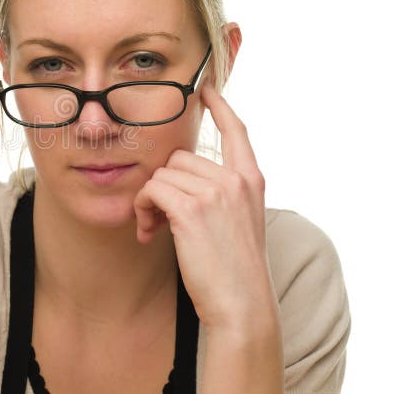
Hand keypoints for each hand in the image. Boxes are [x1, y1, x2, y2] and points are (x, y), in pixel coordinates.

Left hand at [133, 83, 276, 332]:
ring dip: (149, 201)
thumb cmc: (233, 270)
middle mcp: (235, 179)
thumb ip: (219, 195)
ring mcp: (215, 191)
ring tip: (154, 230)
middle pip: (179, 158)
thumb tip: (175, 180)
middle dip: (162, 185)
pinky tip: (148, 232)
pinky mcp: (192, 207)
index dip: (219, 106)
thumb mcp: (238, 224)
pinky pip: (151, 189)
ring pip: (161, 174)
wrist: (241, 305)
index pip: (236, 131)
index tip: (204, 88)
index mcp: (251, 181)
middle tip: (158, 219)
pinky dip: (142, 209)